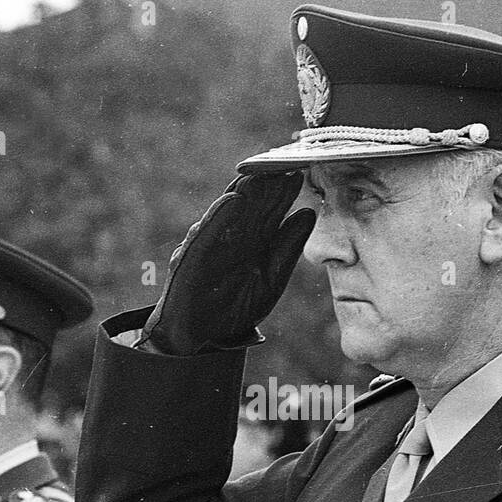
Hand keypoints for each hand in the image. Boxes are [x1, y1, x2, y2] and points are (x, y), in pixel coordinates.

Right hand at [139, 172, 315, 354]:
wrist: (203, 339)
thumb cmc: (235, 306)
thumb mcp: (272, 277)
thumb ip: (288, 247)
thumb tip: (308, 213)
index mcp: (251, 240)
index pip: (269, 209)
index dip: (283, 191)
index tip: (300, 170)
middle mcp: (230, 237)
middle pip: (251, 205)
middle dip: (267, 185)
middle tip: (284, 162)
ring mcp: (211, 245)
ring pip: (230, 214)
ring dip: (245, 193)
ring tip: (261, 175)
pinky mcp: (194, 260)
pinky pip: (207, 235)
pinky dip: (219, 218)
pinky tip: (233, 201)